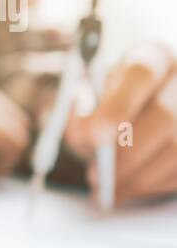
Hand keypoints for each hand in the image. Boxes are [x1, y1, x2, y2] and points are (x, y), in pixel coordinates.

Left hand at [66, 41, 176, 204]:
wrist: (139, 111)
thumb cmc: (108, 103)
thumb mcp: (88, 101)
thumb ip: (80, 114)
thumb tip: (87, 139)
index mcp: (152, 56)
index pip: (141, 74)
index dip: (118, 106)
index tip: (95, 137)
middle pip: (166, 116)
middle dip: (128, 154)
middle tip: (97, 178)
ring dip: (142, 177)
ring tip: (110, 191)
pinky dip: (157, 184)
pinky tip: (134, 189)